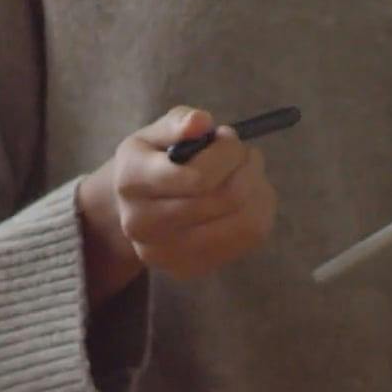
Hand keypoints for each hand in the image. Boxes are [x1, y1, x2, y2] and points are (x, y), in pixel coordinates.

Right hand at [75, 108, 280, 300]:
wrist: (135, 209)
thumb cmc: (154, 162)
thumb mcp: (157, 134)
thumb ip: (179, 123)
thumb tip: (201, 122)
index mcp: (131, 181)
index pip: (198, 178)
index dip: (227, 153)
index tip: (228, 137)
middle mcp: (141, 224)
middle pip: (225, 200)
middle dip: (246, 167)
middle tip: (244, 154)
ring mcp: (165, 254)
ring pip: (244, 221)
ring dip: (258, 189)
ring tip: (248, 173)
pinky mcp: (189, 269)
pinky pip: (249, 239)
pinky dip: (259, 211)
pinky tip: (248, 197)